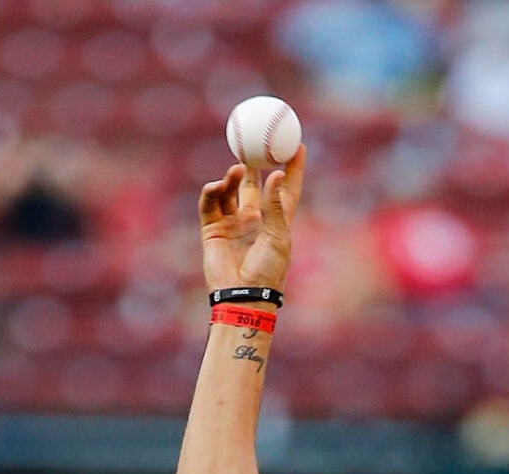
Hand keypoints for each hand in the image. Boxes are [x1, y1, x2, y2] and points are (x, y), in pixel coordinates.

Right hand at [198, 146, 304, 293]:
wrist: (241, 296)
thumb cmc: (267, 273)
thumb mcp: (278, 237)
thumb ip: (275, 206)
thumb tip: (277, 174)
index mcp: (276, 223)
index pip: (287, 190)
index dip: (293, 168)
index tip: (298, 145)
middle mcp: (254, 220)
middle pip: (254, 184)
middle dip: (254, 163)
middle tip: (254, 141)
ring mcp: (232, 223)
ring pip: (230, 190)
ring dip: (233, 177)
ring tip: (237, 168)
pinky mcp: (213, 229)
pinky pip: (210, 202)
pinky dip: (213, 190)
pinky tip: (218, 184)